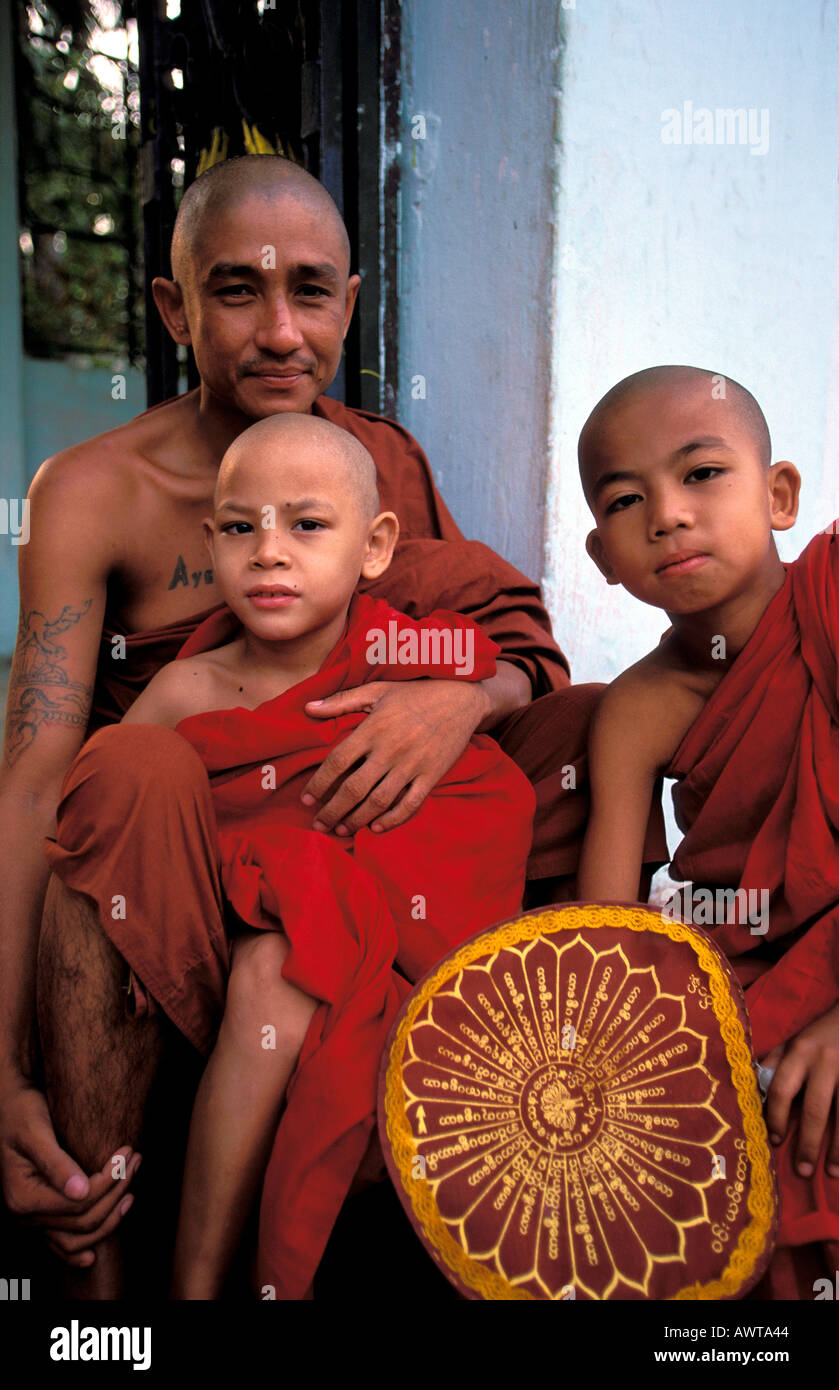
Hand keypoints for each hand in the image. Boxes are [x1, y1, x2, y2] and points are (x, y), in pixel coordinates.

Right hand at [0, 1075, 139, 1266]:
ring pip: (75, 1240)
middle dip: (115, 1193)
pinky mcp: (41, 1215)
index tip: (127, 1154)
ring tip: (130, 1191)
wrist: (10, 1107)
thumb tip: (82, 1190)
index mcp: (23, 1197)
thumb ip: (56, 1163)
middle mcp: (25, 1215)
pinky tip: (94, 1255)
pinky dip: (79, 1251)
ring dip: (109, 1219)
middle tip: (134, 1162)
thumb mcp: (36, 1132)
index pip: (79, 1203)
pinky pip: (60, 1244)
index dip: (109, 1182)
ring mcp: (32, 1219)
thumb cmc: (21, 1113)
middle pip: (83, 1222)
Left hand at [301, 678, 490, 834]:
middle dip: (333, 811)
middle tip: (319, 825)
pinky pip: (410, 804)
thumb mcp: (377, 689)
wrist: (462, 698)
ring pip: (379, 801)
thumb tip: (308, 708)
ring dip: (357, 819)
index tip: (307, 799)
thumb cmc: (415, 693)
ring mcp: (412, 764)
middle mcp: (390, 749)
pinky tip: (375, 828)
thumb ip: (342, 700)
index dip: (319, 783)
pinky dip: (392, 820)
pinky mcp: (431, 775)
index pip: (338, 762)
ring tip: (341, 829)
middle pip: (354, 788)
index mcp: (373, 728)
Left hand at [762, 1002, 838, 1178]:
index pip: (782, 1088)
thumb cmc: (818, 1035)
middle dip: (809, 1143)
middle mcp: (824, 1062)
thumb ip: (775, 1064)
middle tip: (804, 1171)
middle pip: (816, 1109)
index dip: (777, 1117)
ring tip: (833, 1173)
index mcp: (800, 1052)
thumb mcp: (792, 1041)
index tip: (775, 1141)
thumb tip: (756, 1092)